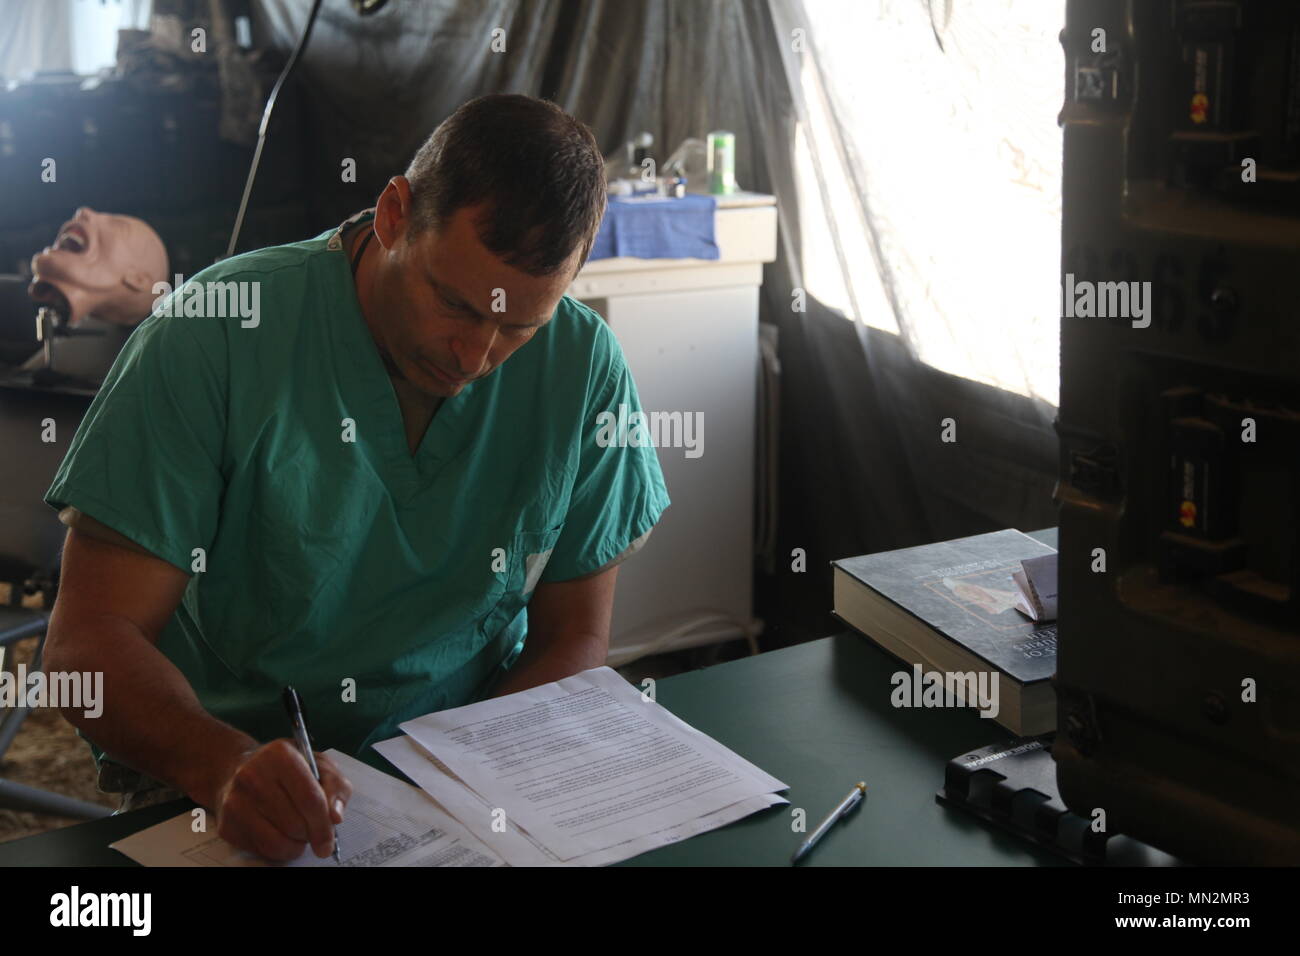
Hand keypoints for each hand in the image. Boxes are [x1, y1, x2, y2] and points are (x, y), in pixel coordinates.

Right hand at [211, 739, 351, 861]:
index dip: (323, 825)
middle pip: (294, 824)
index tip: (329, 842)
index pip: (309, 798)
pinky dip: (278, 849)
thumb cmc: (288, 768)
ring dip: (295, 844)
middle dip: (309, 833)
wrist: (240, 769)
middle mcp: (252, 775)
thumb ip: (336, 787)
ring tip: (297, 832)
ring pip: (277, 841)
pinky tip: (279, 833)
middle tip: (311, 829)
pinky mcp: (226, 824)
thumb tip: (335, 817)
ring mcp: (235, 801)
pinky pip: (261, 849)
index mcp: (280, 755)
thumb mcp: (319, 765)